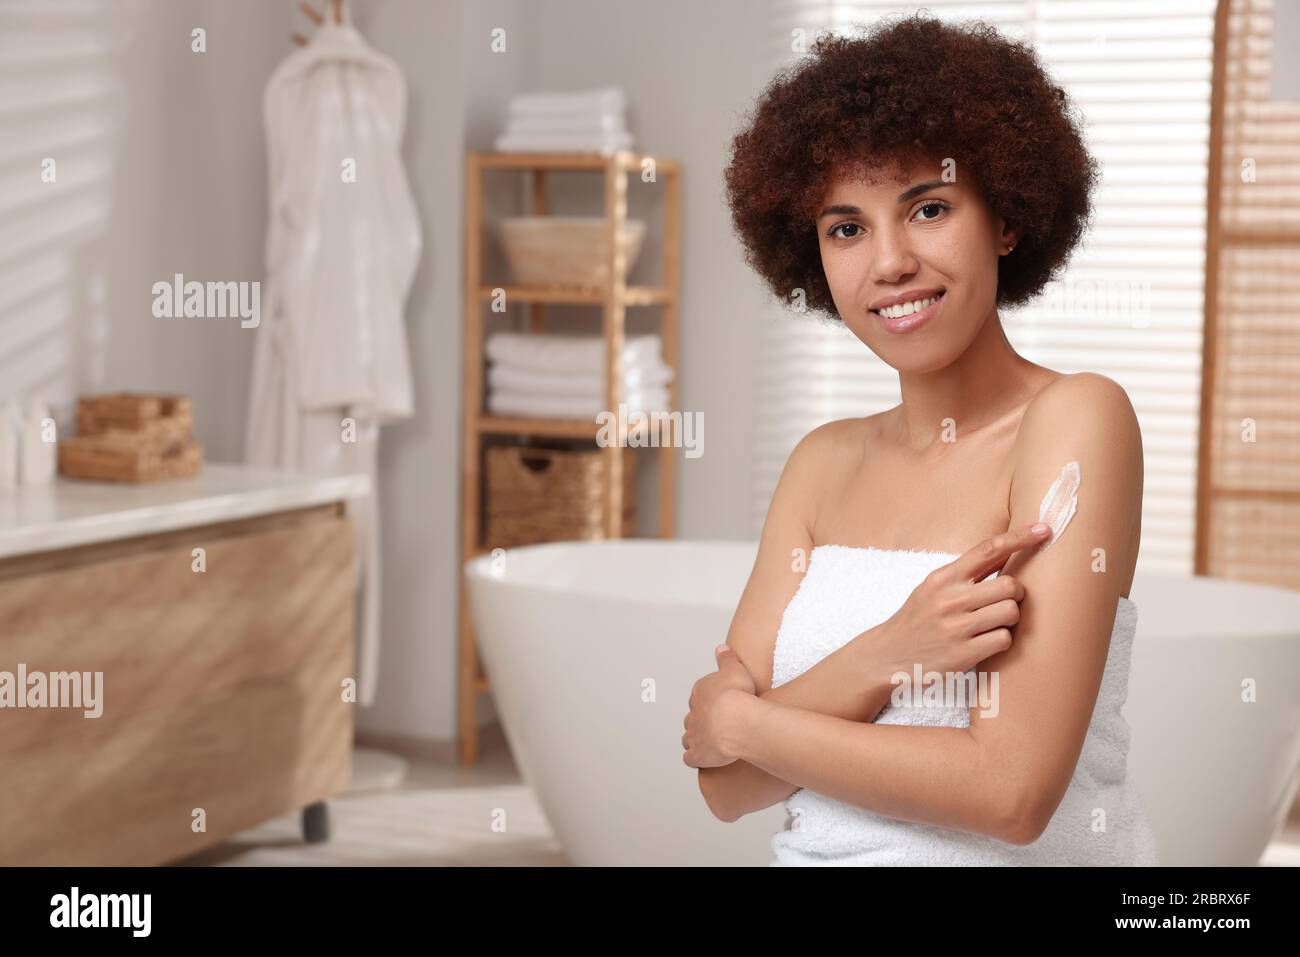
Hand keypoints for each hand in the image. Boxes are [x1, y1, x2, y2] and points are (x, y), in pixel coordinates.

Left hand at [682, 644, 755, 767]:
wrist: (736, 720)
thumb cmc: (737, 694)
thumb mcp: (735, 668)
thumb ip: (727, 658)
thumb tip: (721, 648)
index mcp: (700, 692)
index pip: (699, 696)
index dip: (709, 701)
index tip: (719, 704)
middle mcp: (693, 713)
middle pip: (692, 717)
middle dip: (701, 720)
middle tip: (716, 724)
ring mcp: (694, 735)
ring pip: (688, 737)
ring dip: (696, 740)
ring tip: (710, 742)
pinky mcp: (698, 754)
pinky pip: (691, 758)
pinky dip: (695, 759)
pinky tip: (701, 760)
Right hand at [874, 523, 1051, 676]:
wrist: (887, 655)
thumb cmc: (917, 619)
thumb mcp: (932, 588)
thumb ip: (965, 573)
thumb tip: (1005, 551)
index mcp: (943, 578)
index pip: (988, 550)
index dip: (1020, 538)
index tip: (1043, 529)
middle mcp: (950, 599)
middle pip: (1010, 585)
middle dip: (1015, 594)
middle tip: (1004, 601)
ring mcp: (957, 628)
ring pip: (1011, 613)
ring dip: (1009, 618)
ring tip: (992, 623)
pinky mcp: (963, 654)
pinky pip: (1004, 639)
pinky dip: (1001, 640)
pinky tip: (985, 642)